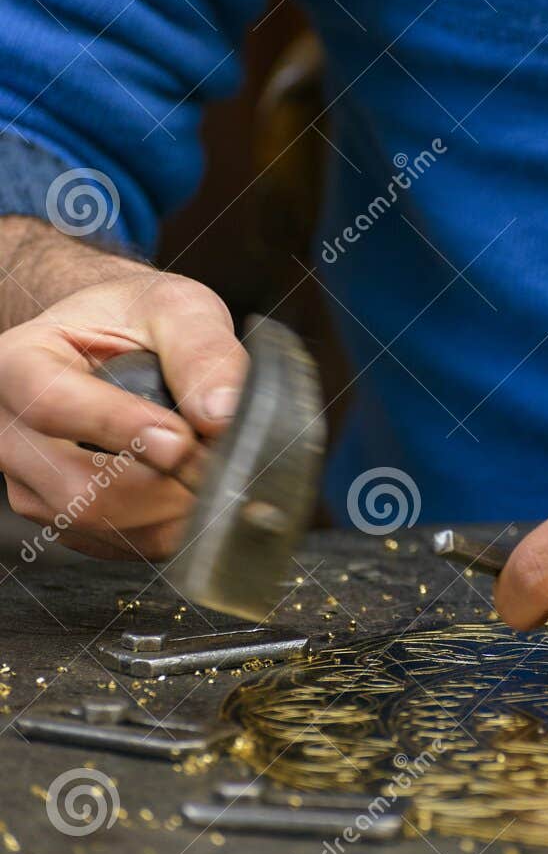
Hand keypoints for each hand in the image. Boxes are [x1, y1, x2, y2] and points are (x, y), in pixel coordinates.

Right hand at [0, 236, 245, 559]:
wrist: (111, 343)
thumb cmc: (134, 318)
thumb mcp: (174, 308)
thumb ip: (201, 350)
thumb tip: (221, 413)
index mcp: (18, 362)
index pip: (52, 404)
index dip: (119, 427)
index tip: (181, 440)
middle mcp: (9, 430)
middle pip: (75, 487)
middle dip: (162, 486)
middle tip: (219, 465)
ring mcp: (29, 481)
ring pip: (97, 524)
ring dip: (170, 512)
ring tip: (212, 473)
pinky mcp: (58, 517)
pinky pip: (113, 545)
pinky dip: (165, 529)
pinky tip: (190, 493)